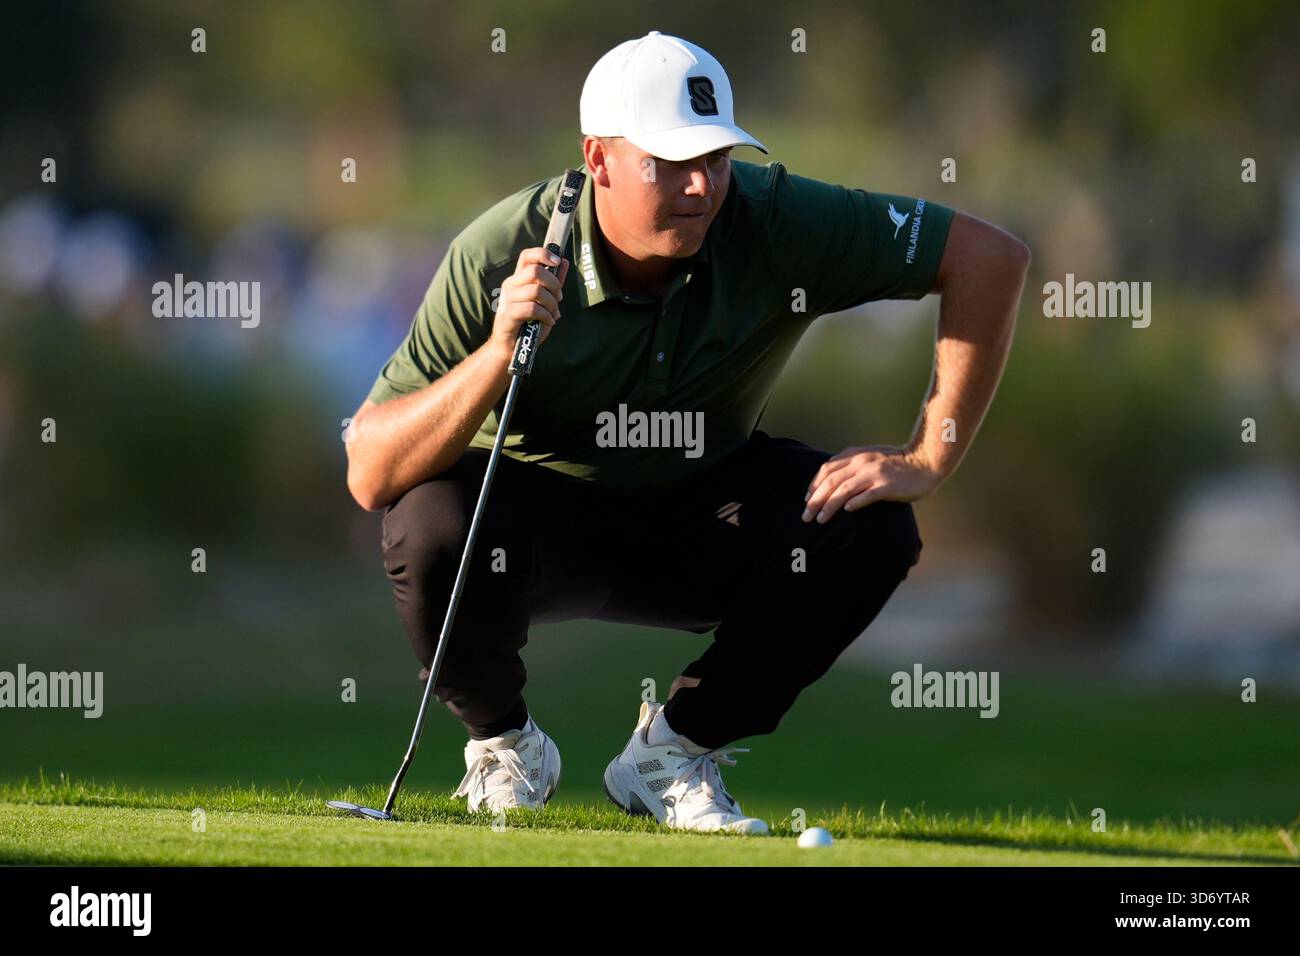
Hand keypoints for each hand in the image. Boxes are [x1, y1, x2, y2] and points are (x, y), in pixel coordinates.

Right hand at [489, 247, 569, 361]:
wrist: (511, 348)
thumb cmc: (529, 324)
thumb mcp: (545, 301)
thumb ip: (553, 282)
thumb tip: (563, 261)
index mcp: (518, 279)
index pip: (528, 255)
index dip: (544, 254)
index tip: (557, 262)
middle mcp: (510, 285)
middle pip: (535, 271)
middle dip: (554, 285)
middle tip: (559, 299)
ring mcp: (507, 300)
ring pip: (537, 291)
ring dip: (552, 304)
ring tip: (553, 314)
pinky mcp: (508, 315)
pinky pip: (533, 309)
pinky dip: (546, 316)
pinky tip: (548, 322)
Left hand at [802, 445, 940, 522]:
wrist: (925, 462)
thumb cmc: (897, 463)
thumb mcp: (871, 457)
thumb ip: (853, 463)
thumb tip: (833, 477)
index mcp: (856, 455)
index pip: (827, 469)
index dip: (814, 485)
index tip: (807, 499)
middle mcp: (862, 463)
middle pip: (831, 481)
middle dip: (815, 500)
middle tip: (806, 517)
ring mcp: (875, 473)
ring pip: (844, 489)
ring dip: (829, 505)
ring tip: (820, 520)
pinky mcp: (887, 486)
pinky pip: (868, 495)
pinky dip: (855, 502)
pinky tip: (846, 511)